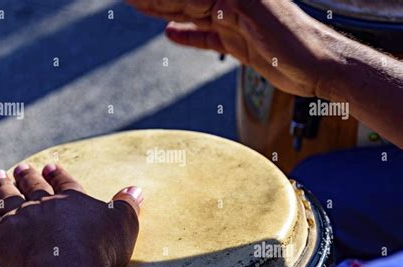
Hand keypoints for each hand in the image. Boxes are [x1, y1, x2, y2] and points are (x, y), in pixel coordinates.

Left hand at [0, 163, 142, 266]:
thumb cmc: (100, 248)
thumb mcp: (124, 223)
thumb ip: (128, 204)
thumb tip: (136, 188)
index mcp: (72, 200)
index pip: (64, 182)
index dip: (57, 174)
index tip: (50, 167)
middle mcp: (45, 204)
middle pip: (33, 186)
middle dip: (27, 175)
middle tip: (21, 166)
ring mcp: (21, 218)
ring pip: (8, 196)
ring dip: (1, 185)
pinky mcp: (2, 236)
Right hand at [127, 0, 342, 96]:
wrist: (319, 67)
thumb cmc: (295, 43)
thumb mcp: (257, 17)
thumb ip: (231, 8)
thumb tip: (206, 3)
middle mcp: (231, 2)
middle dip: (158, 0)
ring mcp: (234, 22)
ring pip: (193, 14)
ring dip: (167, 11)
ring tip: (141, 8)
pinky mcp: (238, 41)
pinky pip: (207, 36)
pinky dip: (189, 35)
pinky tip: (171, 32)